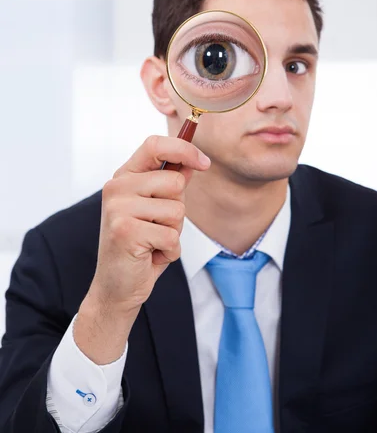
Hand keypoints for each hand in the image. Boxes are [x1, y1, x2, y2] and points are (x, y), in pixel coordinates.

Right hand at [87, 135, 210, 318]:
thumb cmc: (140, 246)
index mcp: (123, 177)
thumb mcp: (156, 210)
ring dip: (173, 233)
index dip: (184, 149)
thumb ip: (170, 185)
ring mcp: (118, 208)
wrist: (116, 287)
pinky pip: (171, 236)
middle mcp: (116, 188)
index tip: (204, 162)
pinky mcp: (125, 231)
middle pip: (175, 182)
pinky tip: (150, 256)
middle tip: (156, 228)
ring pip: (176, 210)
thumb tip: (192, 162)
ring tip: (152, 243)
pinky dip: (169, 251)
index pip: (154, 145)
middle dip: (177, 210)